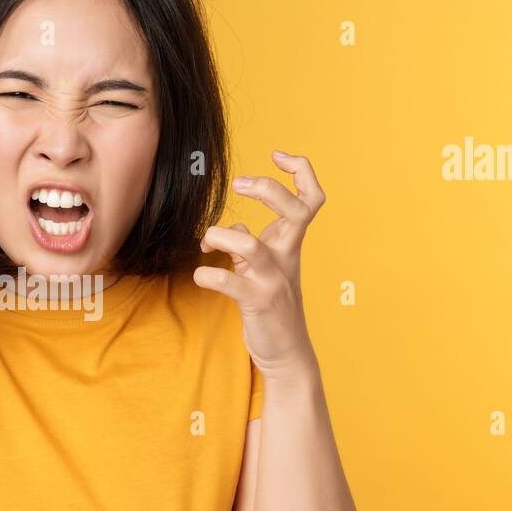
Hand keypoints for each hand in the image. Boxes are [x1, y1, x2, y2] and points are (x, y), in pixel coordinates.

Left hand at [192, 150, 325, 381]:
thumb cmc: (274, 307)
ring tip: (207, 242)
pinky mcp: (256, 304)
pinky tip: (199, 277)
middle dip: (269, 190)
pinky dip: (208, 276)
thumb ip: (250, 245)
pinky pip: (229, 283)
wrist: (287, 354)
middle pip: (297, 211)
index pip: (312, 198)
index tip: (277, 156)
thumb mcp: (265, 270)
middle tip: (238, 185)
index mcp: (290, 244)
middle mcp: (286, 258)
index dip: (301, 170)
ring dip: (222, 237)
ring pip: (251, 246)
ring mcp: (273, 281)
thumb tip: (233, 227)